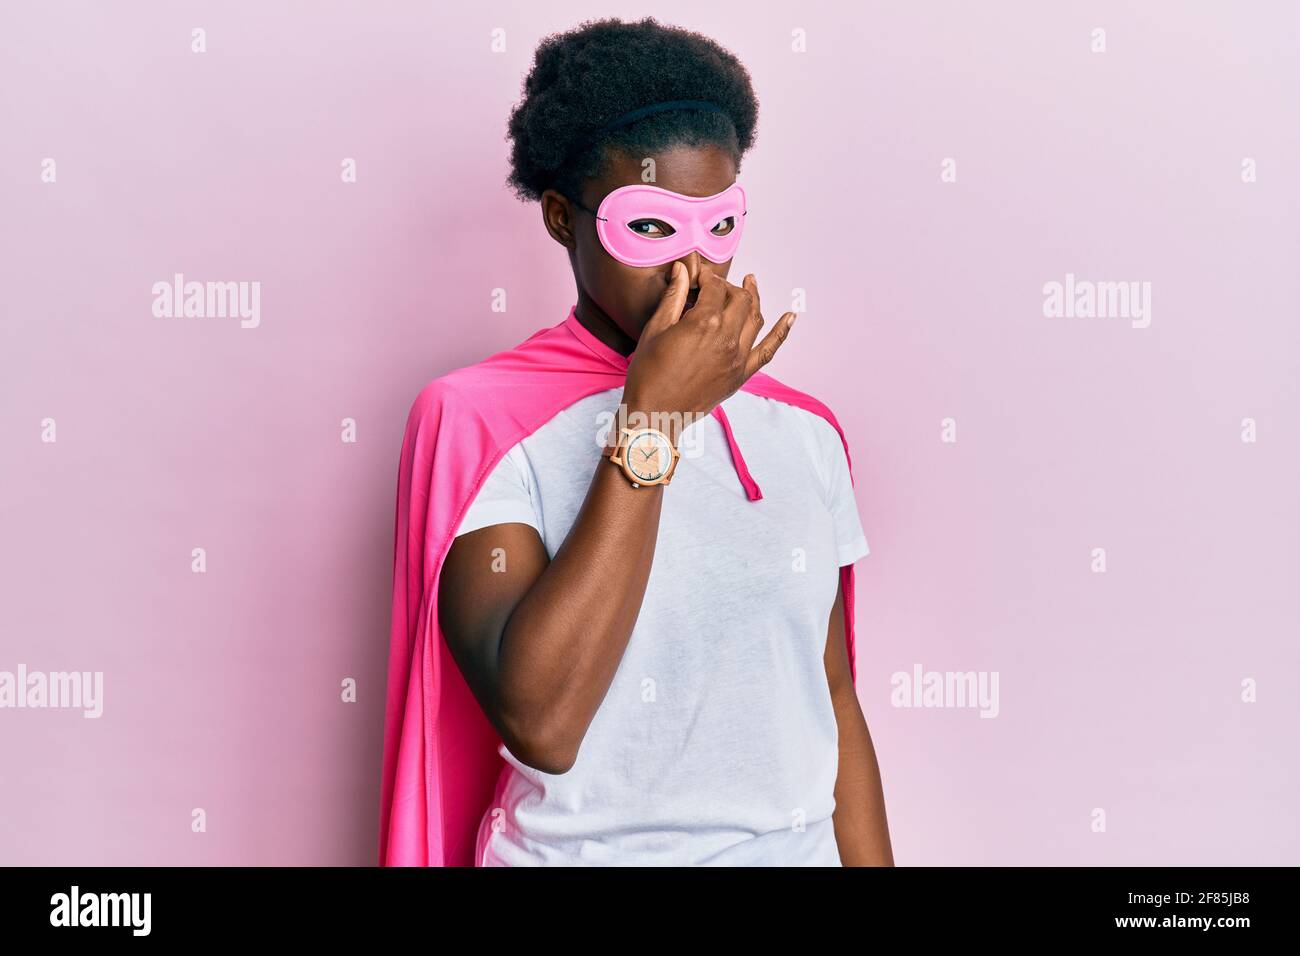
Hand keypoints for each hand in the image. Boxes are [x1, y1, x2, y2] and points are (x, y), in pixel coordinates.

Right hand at [621, 262, 797, 438]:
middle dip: (729, 287)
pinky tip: (791, 316)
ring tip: (750, 283)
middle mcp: (727, 338)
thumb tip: (682, 270)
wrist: (655, 414)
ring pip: (755, 318)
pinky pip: (768, 350)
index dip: (707, 277)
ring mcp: (738, 358)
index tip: (699, 276)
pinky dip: (782, 332)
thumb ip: (673, 296)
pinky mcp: (741, 375)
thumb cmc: (648, 374)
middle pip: (739, 299)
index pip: (715, 288)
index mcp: (704, 323)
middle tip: (715, 286)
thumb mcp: (655, 329)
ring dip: (754, 298)